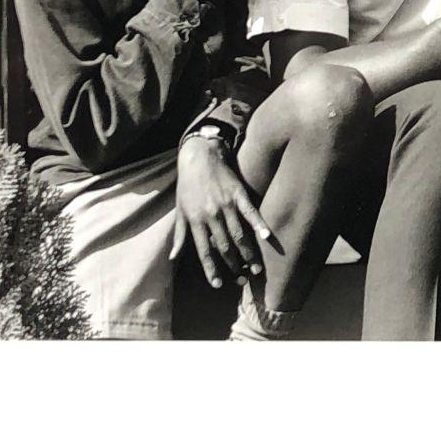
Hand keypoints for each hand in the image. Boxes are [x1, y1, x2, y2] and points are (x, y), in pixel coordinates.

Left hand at [171, 136, 271, 288]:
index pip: (204, 251)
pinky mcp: (238, 194)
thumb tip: (173, 257)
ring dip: (248, 253)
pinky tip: (267, 236)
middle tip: (242, 280)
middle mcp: (211, 215)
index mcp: (195, 221)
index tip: (218, 284)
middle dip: (233, 266)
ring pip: (239, 234)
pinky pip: (250, 212)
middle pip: (224, 246)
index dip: (211, 269)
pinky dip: (259, 224)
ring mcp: (226, 204)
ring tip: (256, 268)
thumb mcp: (180, 210)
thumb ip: (179, 235)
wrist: (199, 157)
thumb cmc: (188, 185)